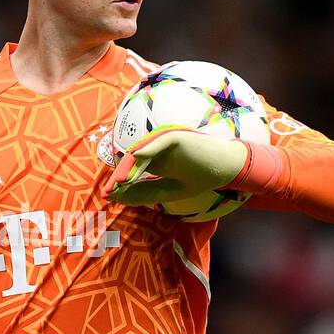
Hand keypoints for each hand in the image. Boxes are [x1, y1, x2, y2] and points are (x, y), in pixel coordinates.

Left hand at [101, 127, 249, 204]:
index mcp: (154, 161)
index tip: (108, 196)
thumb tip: (118, 196)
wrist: (225, 169)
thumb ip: (145, 193)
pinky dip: (145, 152)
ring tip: (119, 183)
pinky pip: (156, 143)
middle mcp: (155, 150)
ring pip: (140, 154)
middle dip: (119, 177)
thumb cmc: (199, 178)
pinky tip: (135, 163)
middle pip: (131, 162)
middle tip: (108, 192)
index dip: (119, 183)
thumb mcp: (168, 192)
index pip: (131, 171)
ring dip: (128, 168)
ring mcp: (163, 142)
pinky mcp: (174, 136)